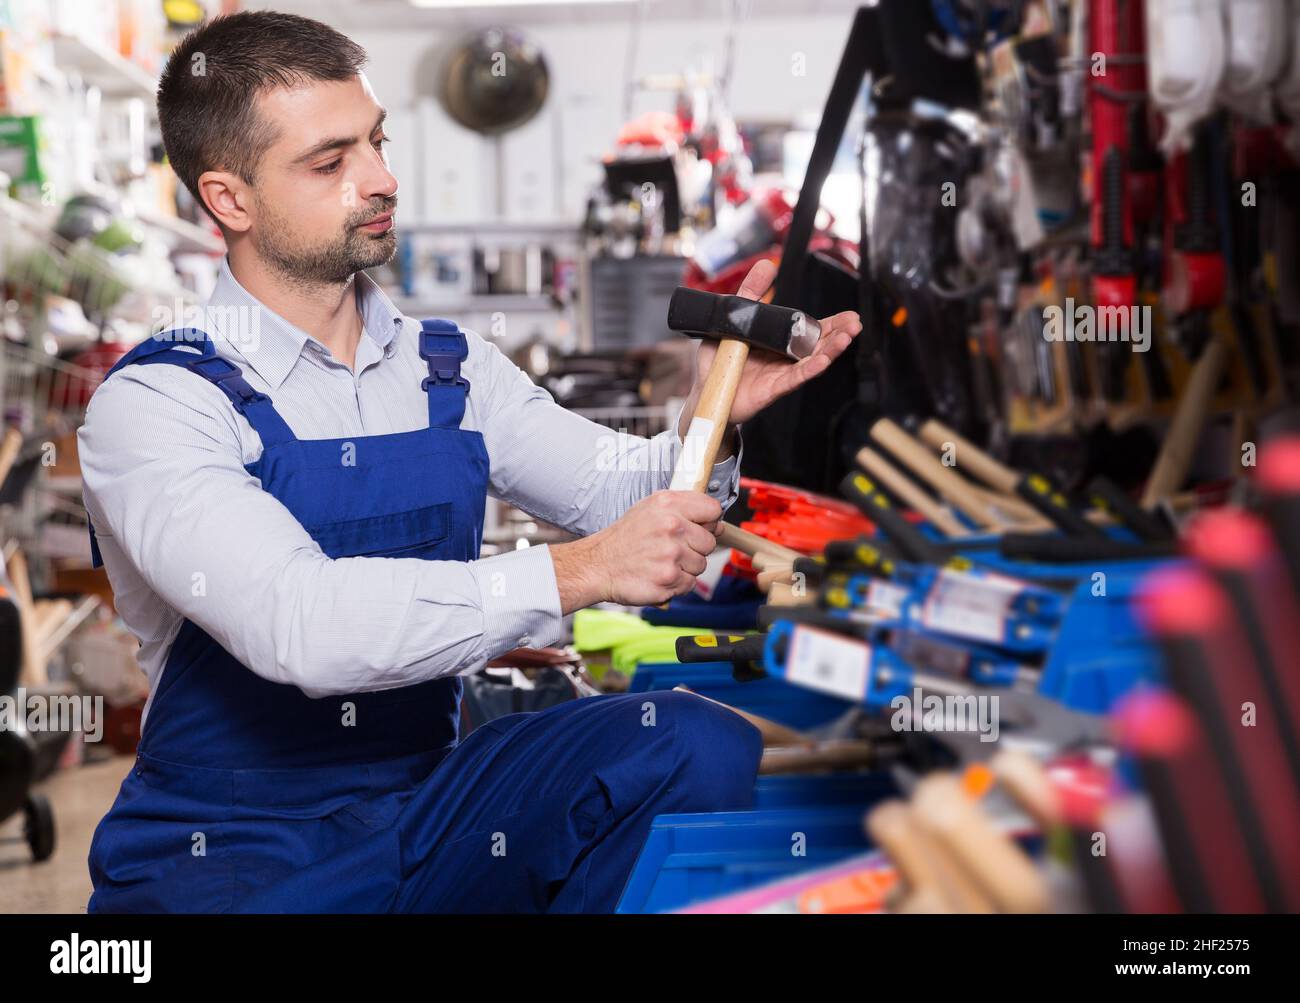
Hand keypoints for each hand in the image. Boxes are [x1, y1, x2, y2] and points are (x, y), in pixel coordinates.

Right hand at [550, 491, 722, 612]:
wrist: (598, 565)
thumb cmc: (625, 537)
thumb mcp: (650, 508)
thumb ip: (684, 508)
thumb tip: (717, 522)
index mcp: (668, 505)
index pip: (713, 510)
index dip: (709, 522)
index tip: (700, 527)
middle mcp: (671, 527)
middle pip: (709, 542)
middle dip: (695, 548)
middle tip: (671, 549)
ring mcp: (670, 555)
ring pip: (701, 565)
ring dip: (685, 567)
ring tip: (662, 562)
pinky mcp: (668, 580)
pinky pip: (689, 583)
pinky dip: (677, 583)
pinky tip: (659, 575)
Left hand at [678, 259, 862, 433]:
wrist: (705, 391)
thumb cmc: (720, 360)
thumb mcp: (734, 319)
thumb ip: (750, 294)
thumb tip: (767, 264)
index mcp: (780, 342)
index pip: (812, 331)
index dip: (832, 324)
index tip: (851, 316)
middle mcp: (785, 359)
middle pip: (818, 346)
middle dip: (838, 335)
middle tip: (856, 324)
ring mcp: (780, 374)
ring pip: (811, 362)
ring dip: (830, 351)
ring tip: (846, 339)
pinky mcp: (771, 389)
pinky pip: (792, 379)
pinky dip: (807, 370)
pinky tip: (823, 362)